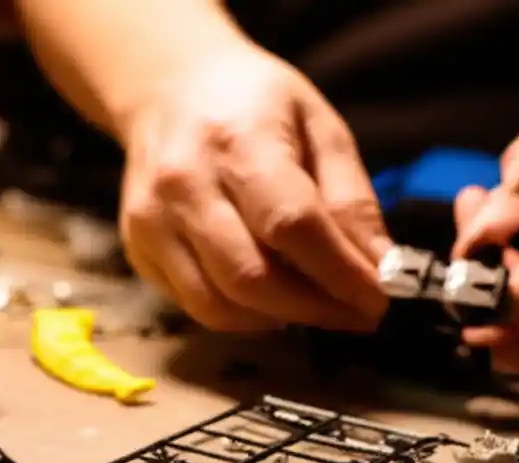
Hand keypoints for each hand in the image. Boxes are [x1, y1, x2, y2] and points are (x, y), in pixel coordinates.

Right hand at [116, 42, 390, 332]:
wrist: (168, 87)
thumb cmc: (255, 104)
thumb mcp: (318, 127)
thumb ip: (351, 198)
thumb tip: (380, 268)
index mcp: (238, 142)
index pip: (292, 226)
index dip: (340, 274)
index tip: (378, 300)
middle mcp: (184, 185)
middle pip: (252, 278)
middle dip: (314, 308)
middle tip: (355, 314)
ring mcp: (152, 222)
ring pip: (219, 305)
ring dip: (279, 319)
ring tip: (317, 308)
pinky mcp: (137, 248)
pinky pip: (195, 305)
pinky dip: (242, 315)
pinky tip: (271, 300)